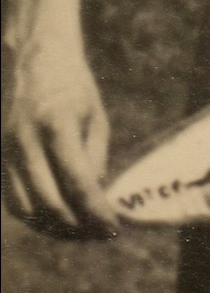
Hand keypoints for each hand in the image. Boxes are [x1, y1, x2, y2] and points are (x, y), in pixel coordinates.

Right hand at [2, 40, 117, 238]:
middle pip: (49, 202)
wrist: (35, 60)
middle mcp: (25, 141)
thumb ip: (95, 158)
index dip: (96, 211)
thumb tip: (95, 198)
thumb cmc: (74, 87)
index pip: (78, 182)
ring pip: (26, 208)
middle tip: (101, 233)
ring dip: (54, 227)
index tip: (114, 225)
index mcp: (57, 125)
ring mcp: (7, 151)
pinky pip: (13, 200)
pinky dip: (35, 217)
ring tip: (82, 231)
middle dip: (78, 226)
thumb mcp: (96, 116)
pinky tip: (57, 219)